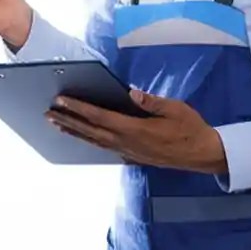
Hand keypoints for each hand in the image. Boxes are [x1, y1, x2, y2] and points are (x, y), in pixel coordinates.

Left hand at [47, 90, 228, 173]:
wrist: (202, 154)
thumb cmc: (190, 128)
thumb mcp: (175, 109)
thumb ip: (151, 101)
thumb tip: (131, 92)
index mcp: (136, 129)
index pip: (100, 117)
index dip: (79, 108)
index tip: (62, 100)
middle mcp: (127, 143)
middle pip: (91, 131)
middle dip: (69, 120)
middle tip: (48, 113)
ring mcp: (129, 152)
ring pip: (95, 142)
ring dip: (75, 132)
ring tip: (58, 124)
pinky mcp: (133, 156)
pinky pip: (105, 148)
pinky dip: (90, 141)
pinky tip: (83, 137)